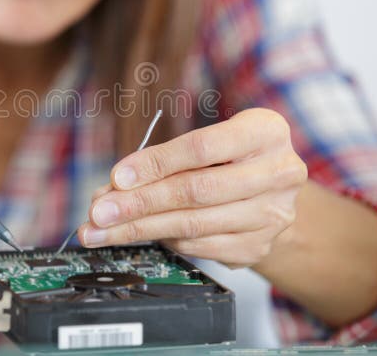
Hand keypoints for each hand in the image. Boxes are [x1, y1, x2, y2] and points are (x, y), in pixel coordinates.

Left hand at [78, 108, 306, 267]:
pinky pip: (200, 245)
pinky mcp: (259, 245)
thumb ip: (163, 160)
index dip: (155, 164)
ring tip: (104, 230)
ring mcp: (272, 214)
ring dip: (141, 228)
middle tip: (99, 212)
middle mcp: (278, 172)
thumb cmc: (230, 157)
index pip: (201, 148)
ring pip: (194, 224)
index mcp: (265, 131)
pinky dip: (165, 240)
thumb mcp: (208, 142)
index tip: (117, 178)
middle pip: (196, 190)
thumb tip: (112, 188)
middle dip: (139, 203)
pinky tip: (142, 233)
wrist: (274, 192)